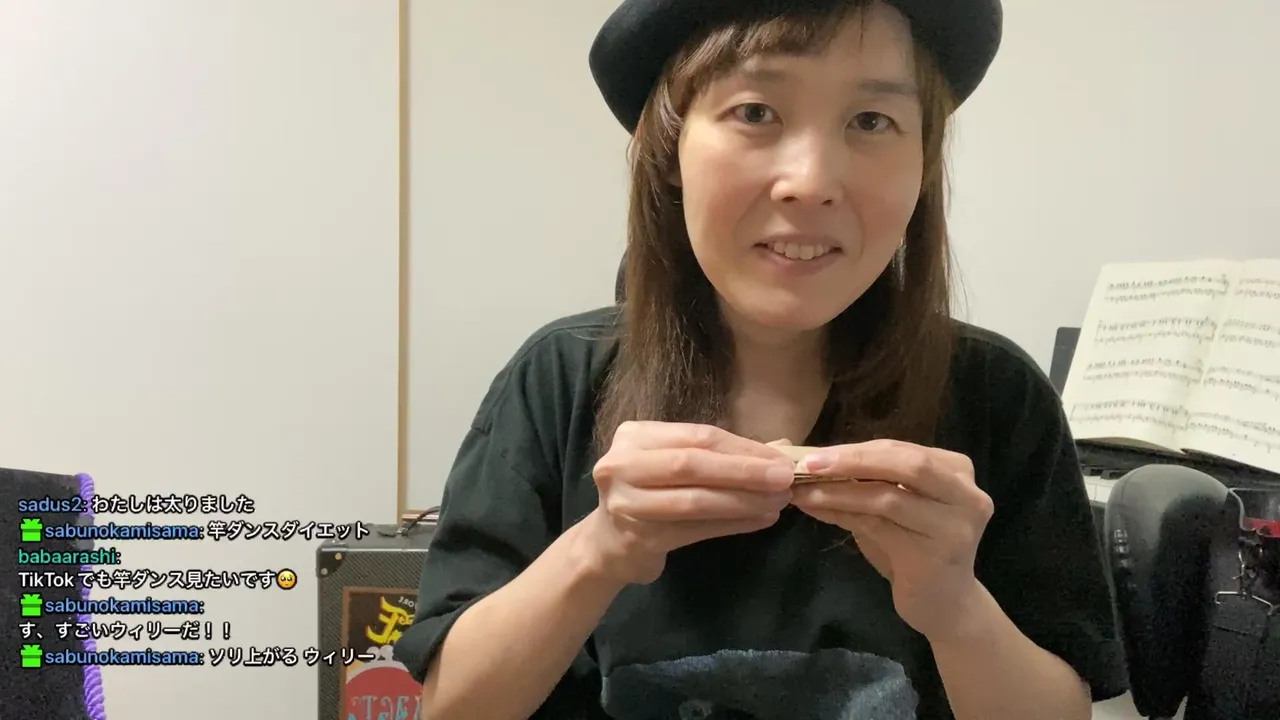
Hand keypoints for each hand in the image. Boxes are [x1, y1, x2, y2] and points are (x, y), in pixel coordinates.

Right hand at [588, 421, 794, 584]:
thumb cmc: (651, 493)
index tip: (780, 457)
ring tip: (778, 502)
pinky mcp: (639, 537)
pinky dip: (733, 524)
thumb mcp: (675, 463)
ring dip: (743, 501)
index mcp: (634, 436)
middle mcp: (622, 464)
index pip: (697, 437)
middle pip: (693, 465)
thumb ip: (720, 454)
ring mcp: (627, 502)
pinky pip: (696, 529)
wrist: (609, 542)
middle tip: (786, 478)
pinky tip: (760, 521)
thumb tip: (783, 448)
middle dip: (745, 471)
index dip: (742, 447)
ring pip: (695, 500)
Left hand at [787, 439, 992, 640]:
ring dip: (839, 492)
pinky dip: (843, 515)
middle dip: (852, 461)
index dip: (854, 449)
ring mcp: (956, 524)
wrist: (944, 605)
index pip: (899, 449)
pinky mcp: (938, 554)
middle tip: (807, 464)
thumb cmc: (914, 550)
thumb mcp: (891, 507)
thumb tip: (813, 461)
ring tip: (803, 491)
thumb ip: (866, 482)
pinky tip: (816, 512)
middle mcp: (966, 493)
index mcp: (956, 469)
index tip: (812, 452)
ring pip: (888, 497)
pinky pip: (880, 527)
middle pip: (905, 463)